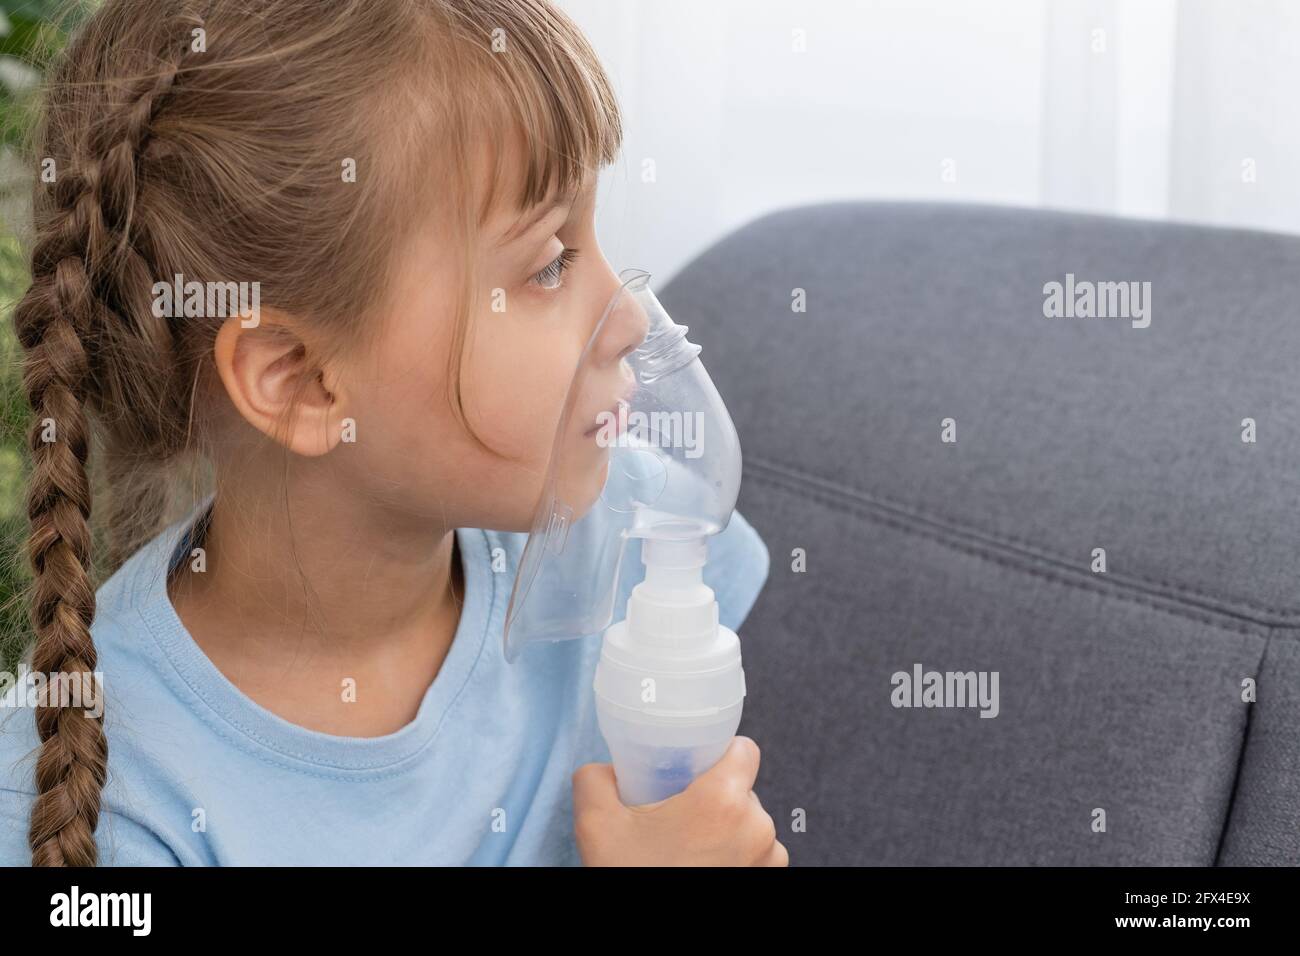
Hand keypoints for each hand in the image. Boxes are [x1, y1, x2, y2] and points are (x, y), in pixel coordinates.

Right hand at [572, 735, 787, 865]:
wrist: (652, 941)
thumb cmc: (632, 876)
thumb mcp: (597, 825)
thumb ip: (596, 779)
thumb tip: (606, 769)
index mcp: (723, 801)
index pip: (744, 750)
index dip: (720, 752)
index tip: (695, 767)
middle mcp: (758, 827)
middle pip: (743, 789)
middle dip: (714, 798)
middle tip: (678, 816)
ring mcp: (769, 860)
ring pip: (751, 824)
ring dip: (727, 831)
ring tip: (689, 849)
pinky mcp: (770, 882)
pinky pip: (758, 855)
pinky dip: (736, 857)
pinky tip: (704, 866)